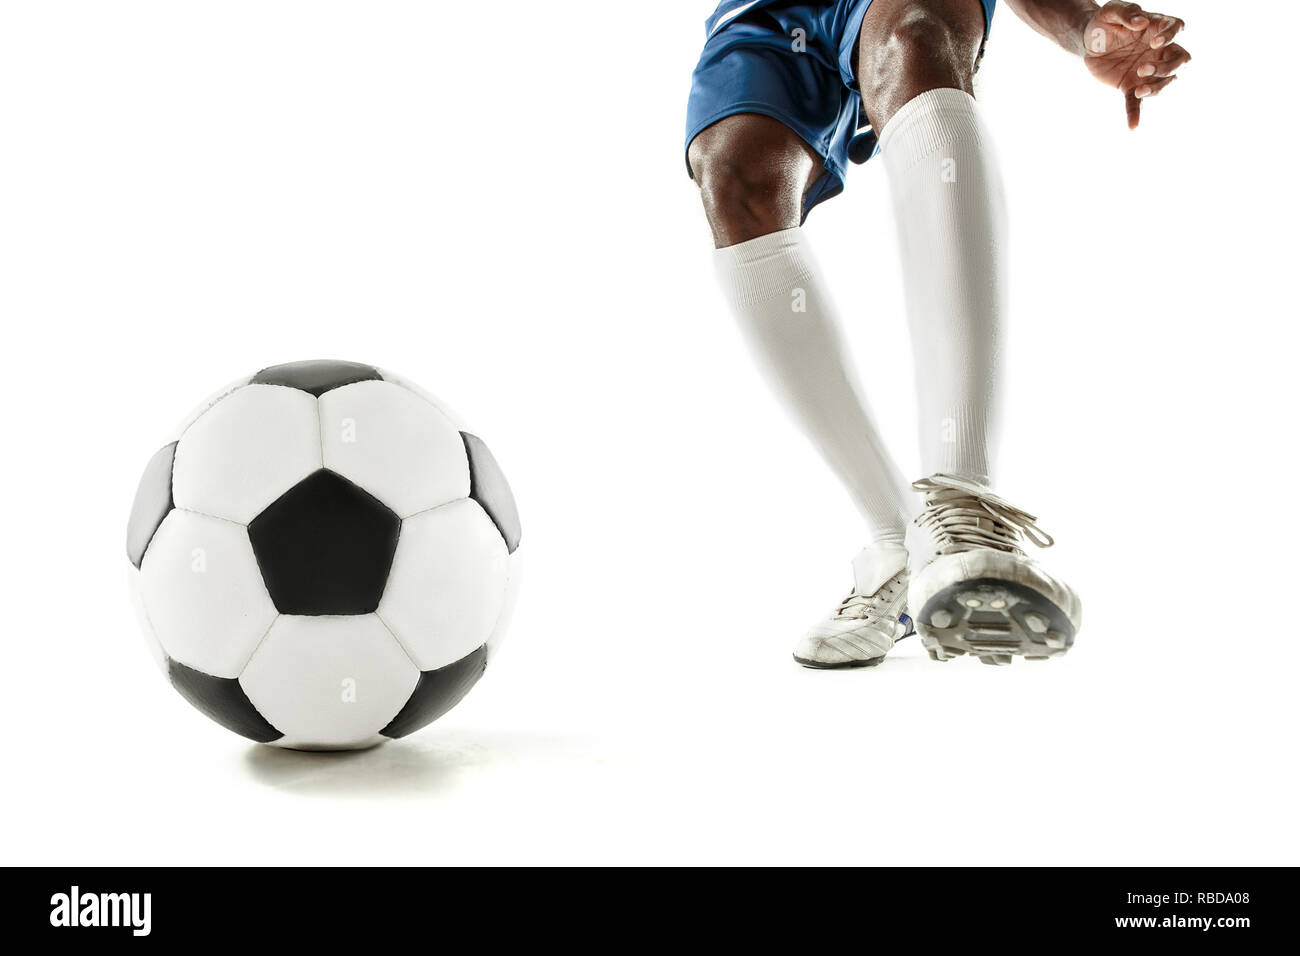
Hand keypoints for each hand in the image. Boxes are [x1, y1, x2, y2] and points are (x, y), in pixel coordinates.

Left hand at [1082, 2, 1189, 128]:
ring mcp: (1147, 70)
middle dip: (1167, 68)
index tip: (1155, 43)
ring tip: (1138, 90)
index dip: (1171, 36)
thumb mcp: (1110, 11)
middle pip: (1180, 60)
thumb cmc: (1103, 22)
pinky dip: (1134, 114)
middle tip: (1143, 69)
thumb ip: (1126, 12)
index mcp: (1157, 28)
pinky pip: (1135, 103)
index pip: (1177, 29)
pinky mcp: (1131, 86)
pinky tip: (1132, 126)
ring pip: (1165, 82)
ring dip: (1156, 87)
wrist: (1086, 43)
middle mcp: (1158, 50)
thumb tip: (1141, 20)